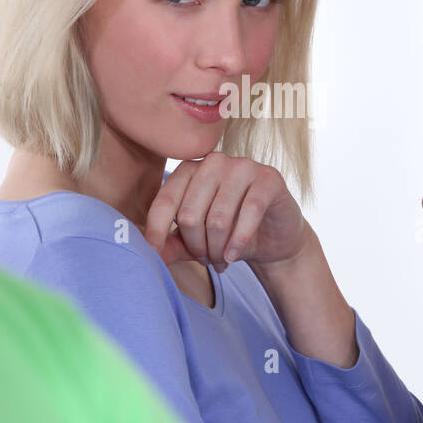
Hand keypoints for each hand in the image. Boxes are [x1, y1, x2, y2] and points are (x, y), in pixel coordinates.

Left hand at [145, 152, 307, 272]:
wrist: (274, 237)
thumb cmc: (231, 233)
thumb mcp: (196, 241)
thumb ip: (171, 243)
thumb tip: (148, 254)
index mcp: (190, 169)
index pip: (165, 200)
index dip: (156, 232)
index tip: (153, 257)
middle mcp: (214, 162)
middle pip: (190, 214)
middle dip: (196, 246)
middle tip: (206, 260)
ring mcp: (243, 166)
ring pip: (218, 218)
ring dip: (218, 249)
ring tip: (221, 260)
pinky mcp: (269, 178)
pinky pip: (249, 213)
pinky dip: (239, 241)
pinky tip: (234, 256)